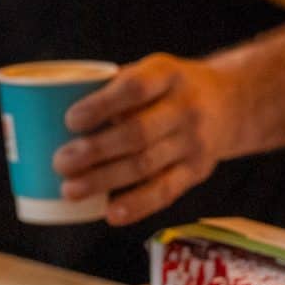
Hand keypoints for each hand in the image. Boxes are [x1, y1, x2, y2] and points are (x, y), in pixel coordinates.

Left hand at [54, 55, 242, 227]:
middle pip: (138, 133)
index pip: (135, 88)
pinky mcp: (198, 171)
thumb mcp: (152, 70)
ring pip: (146, 166)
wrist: (232, 103)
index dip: (102, 105)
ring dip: (105, 181)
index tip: (70, 120)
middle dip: (95, 151)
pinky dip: (136, 204)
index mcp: (169, 74)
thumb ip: (115, 88)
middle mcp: (186, 108)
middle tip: (60, 162)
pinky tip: (110, 213)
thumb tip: (53, 113)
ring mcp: (194, 142)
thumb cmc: (170, 88)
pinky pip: (166, 191)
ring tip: (70, 190)